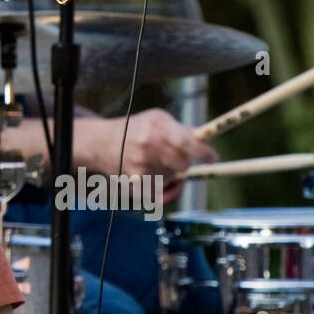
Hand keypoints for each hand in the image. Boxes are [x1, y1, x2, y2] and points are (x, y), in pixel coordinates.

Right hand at [76, 109, 217, 200]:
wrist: (101, 143)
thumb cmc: (135, 129)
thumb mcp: (157, 119)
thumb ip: (182, 129)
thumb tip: (207, 139)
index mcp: (156, 126)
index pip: (187, 143)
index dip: (203, 153)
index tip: (212, 158)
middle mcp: (148, 146)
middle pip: (184, 164)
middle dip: (186, 162)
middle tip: (180, 158)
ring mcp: (141, 166)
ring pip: (174, 178)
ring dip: (172, 173)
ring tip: (158, 163)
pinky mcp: (135, 184)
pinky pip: (164, 194)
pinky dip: (168, 189)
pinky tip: (163, 181)